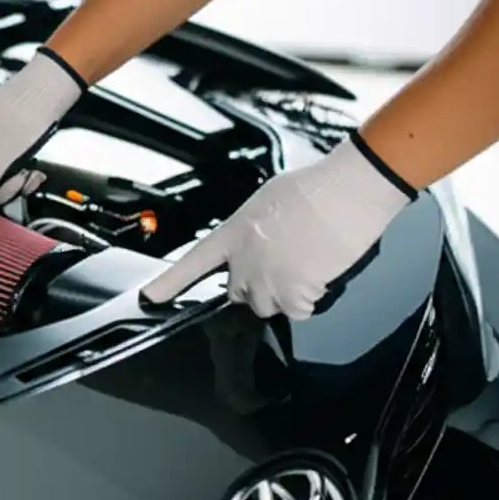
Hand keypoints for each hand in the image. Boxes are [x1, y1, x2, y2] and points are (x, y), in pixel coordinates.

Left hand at [141, 134, 414, 319]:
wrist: (348, 190)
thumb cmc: (317, 188)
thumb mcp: (269, 201)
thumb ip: (253, 230)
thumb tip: (257, 242)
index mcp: (234, 232)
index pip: (194, 262)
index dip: (170, 282)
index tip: (150, 297)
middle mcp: (244, 259)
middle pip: (238, 293)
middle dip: (257, 286)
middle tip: (283, 265)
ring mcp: (268, 278)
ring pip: (268, 306)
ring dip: (285, 295)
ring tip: (306, 266)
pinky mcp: (295, 291)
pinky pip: (298, 311)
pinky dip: (309, 300)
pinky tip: (319, 274)